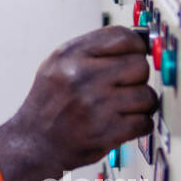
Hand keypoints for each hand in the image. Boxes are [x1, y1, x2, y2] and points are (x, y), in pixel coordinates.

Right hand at [1, 26, 156, 175]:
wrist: (33, 143)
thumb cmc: (48, 104)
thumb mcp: (57, 65)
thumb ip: (92, 51)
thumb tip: (139, 43)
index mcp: (69, 55)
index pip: (123, 37)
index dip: (136, 47)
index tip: (135, 56)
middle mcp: (81, 77)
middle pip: (139, 66)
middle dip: (136, 78)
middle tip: (123, 87)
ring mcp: (95, 105)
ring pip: (147, 96)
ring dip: (140, 104)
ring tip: (121, 108)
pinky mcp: (107, 132)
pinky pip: (145, 122)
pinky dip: (139, 125)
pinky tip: (121, 124)